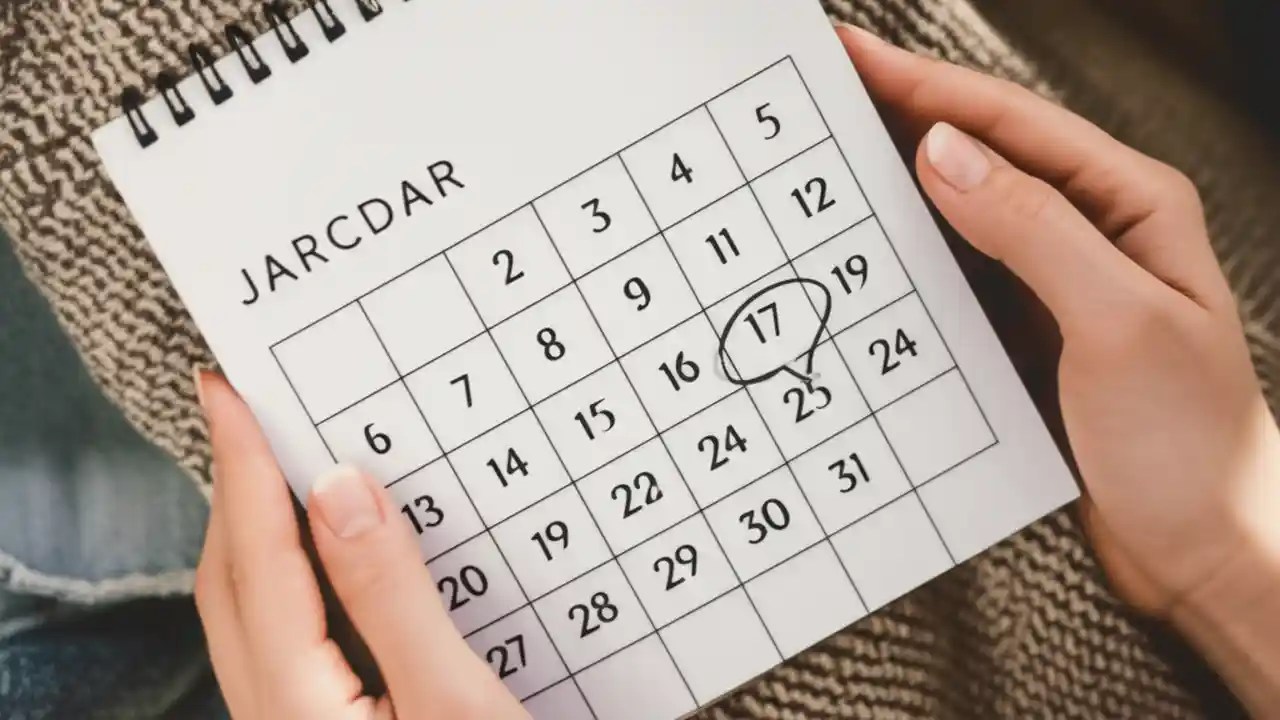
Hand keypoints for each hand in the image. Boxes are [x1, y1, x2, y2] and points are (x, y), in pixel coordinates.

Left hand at [194, 372, 527, 719]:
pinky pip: (285, 636)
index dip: (243, 467)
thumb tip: (344, 492)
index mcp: (297, 702)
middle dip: (237, 490)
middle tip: (250, 412)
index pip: (258, 560)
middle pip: (235, 583)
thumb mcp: (454, 698)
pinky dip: (292, 576)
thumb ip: (392, 599)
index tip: (228, 390)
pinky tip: (331, 555)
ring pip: (253, 612)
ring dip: (259, 533)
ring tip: (281, 465)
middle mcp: (277, 714)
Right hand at [835, 25, 1279, 710]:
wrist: (1204, 549)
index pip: (1009, 123)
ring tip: (825, 159)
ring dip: (895, 186)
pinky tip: (867, 250)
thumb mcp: (1117, 323)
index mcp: (1130, 204)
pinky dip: (906, 256)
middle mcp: (1090, 233)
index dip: (923, 84)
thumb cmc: (1190, 444)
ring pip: (959, 214)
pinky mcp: (1024, 335)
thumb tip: (943, 154)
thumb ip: (1032, 230)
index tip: (851, 57)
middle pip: (979, 155)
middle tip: (819, 97)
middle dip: (899, 118)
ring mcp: (1053, 284)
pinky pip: (953, 276)